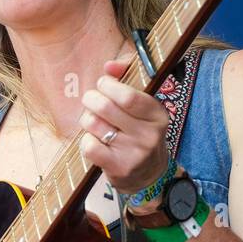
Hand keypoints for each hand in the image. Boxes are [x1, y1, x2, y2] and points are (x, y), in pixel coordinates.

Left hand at [78, 57, 169, 195]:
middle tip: (90, 100)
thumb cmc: (140, 133)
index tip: (103, 84)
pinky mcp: (118, 168)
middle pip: (105, 107)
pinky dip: (86, 141)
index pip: (127, 96)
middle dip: (91, 99)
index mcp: (157, 115)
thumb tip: (109, 66)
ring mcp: (134, 153)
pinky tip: (94, 141)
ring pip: (94, 125)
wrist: (149, 175)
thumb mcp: (142, 107)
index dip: (108, 85)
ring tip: (93, 121)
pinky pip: (89, 146)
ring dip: (87, 119)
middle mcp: (148, 135)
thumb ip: (127, 79)